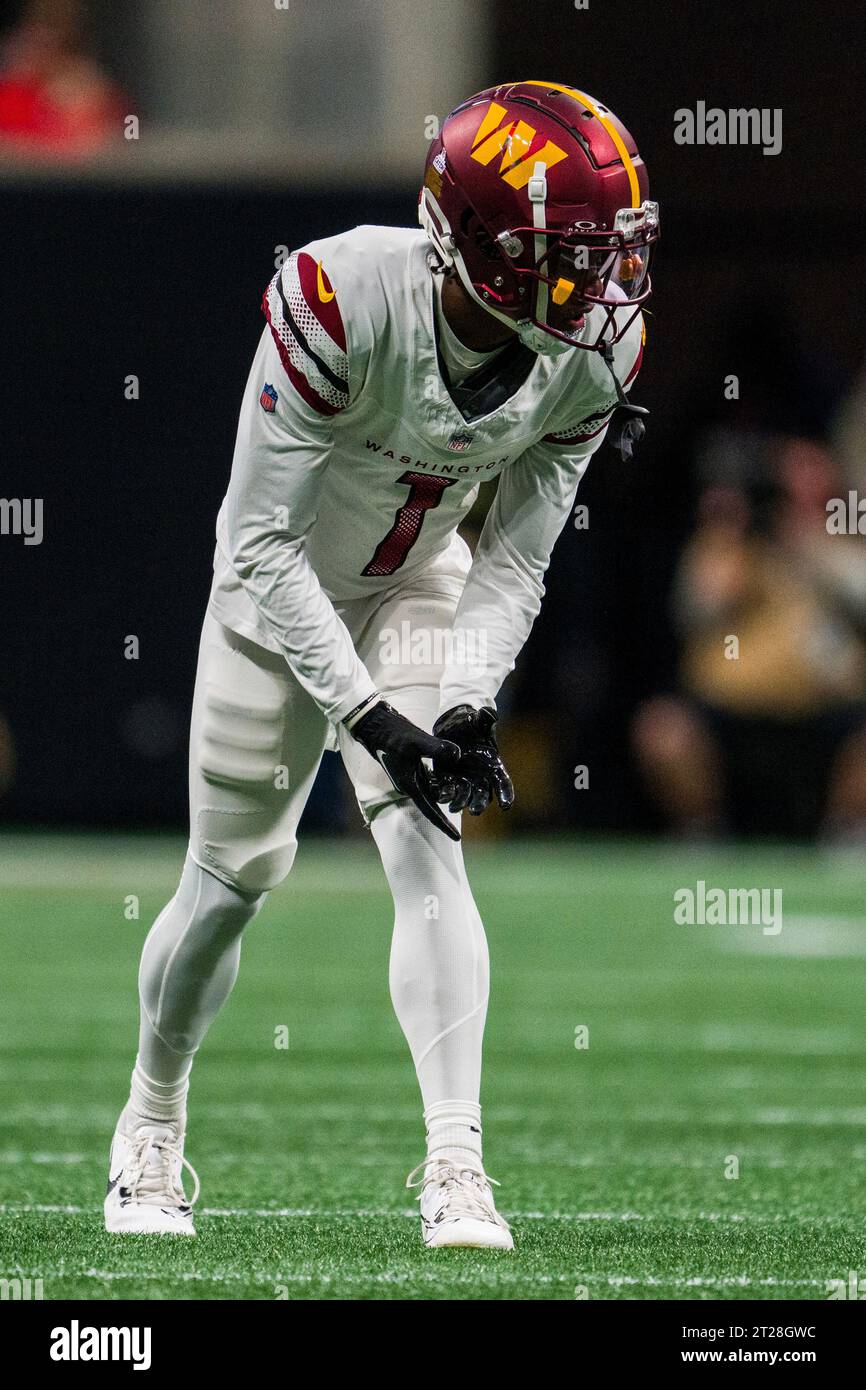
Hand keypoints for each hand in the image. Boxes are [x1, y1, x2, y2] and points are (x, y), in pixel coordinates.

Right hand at [350, 700, 462, 839]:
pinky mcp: (413, 764)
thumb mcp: (416, 741)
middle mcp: (410, 784)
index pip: (430, 811)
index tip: (457, 837)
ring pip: (434, 789)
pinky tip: (457, 775)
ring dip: (448, 791)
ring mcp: (412, 774)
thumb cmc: (392, 735)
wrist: (375, 724)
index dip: (444, 825)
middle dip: (451, 807)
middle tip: (472, 811)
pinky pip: (431, 777)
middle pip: (434, 802)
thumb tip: (458, 754)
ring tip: (468, 794)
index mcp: (409, 785)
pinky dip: (443, 778)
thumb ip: (437, 748)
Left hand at [429, 705, 513, 815]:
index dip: (506, 793)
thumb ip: (485, 719)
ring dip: (459, 802)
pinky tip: (437, 796)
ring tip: (452, 807)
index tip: (506, 805)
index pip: (503, 781)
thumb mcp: (478, 720)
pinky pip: (445, 790)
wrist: (453, 725)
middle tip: (474, 810)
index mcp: (493, 765)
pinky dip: (442, 794)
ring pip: (464, 796)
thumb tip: (490, 713)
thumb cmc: (471, 723)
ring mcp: (463, 780)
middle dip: (479, 803)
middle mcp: (480, 777)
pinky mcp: (447, 779)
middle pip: (483, 794)